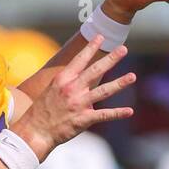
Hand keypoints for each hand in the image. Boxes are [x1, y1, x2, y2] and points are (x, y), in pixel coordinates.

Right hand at [17, 36, 135, 153]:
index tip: (101, 37)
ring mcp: (79, 104)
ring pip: (104, 91)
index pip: (80, 59)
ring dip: (120, 83)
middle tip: (123, 49)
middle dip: (111, 59)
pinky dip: (118, 113)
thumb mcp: (52, 90)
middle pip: (96, 70)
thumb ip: (67, 81)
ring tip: (132, 76)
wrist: (36, 131)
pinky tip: (129, 111)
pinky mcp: (84, 119)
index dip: (91, 48)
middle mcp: (73, 89)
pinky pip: (104, 115)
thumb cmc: (42, 111)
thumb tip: (79, 75)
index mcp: (63, 79)